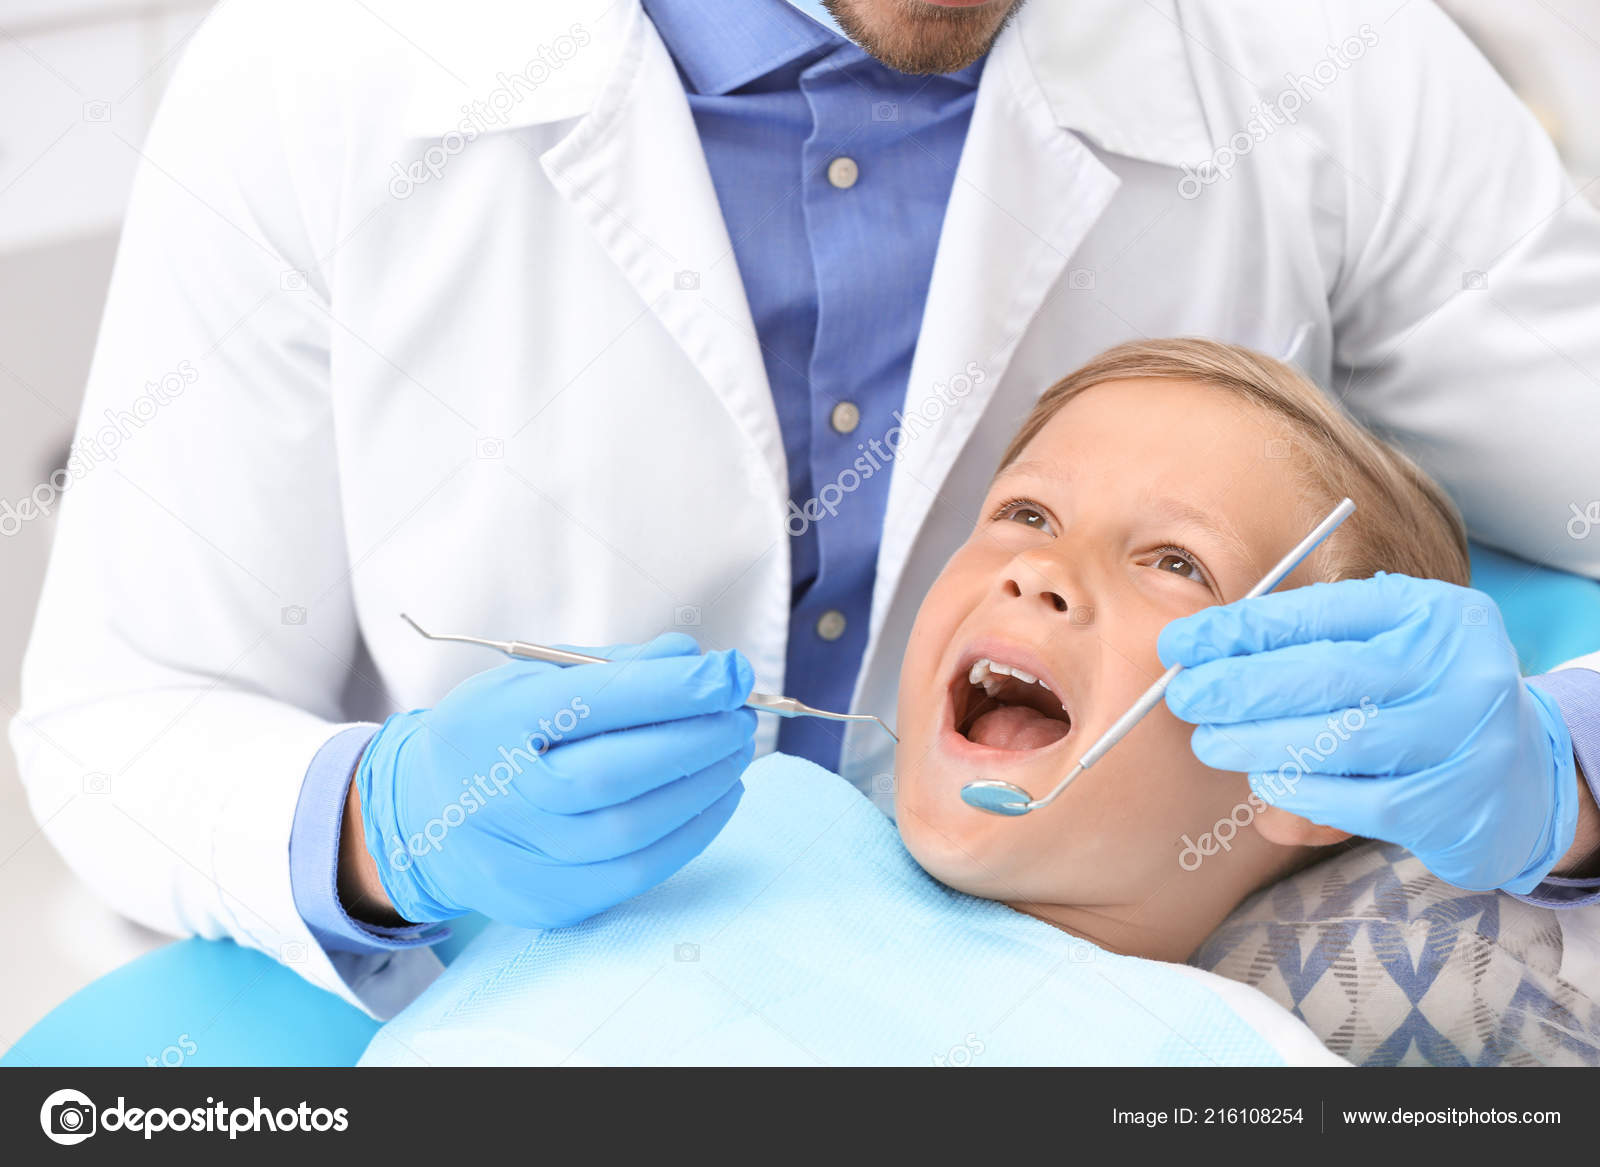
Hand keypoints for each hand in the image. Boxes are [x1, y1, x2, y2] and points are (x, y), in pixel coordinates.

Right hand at [351, 633, 756, 926]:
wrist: (426, 817)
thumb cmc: (496, 733)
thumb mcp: (532, 679)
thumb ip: (613, 666)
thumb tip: (694, 658)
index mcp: (493, 722)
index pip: (591, 703)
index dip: (672, 689)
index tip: (731, 673)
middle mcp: (500, 795)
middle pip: (613, 774)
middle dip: (696, 739)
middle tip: (742, 714)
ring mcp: (522, 858)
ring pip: (632, 829)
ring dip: (703, 786)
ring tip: (736, 750)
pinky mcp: (550, 901)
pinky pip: (637, 873)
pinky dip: (692, 832)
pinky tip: (718, 796)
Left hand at [1158, 573, 1577, 892]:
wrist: (1523, 779)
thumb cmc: (1423, 699)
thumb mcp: (1388, 647)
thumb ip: (1314, 642)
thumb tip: (1205, 652)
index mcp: (1434, 615)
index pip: (1322, 612)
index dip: (1241, 629)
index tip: (1181, 643)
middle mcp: (1458, 670)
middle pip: (1326, 675)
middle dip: (1238, 686)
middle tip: (1184, 696)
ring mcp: (1463, 741)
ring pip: (1337, 743)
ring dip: (1257, 744)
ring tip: (1212, 743)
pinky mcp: (1453, 806)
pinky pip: (1356, 803)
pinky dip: (1299, 793)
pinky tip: (1265, 784)